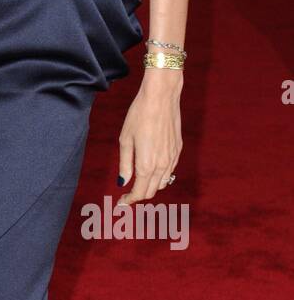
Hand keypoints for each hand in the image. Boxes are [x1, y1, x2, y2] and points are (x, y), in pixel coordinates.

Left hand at [115, 73, 182, 208]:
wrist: (161, 98)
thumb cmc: (139, 116)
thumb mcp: (125, 139)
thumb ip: (125, 164)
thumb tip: (123, 182)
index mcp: (147, 165)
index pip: (140, 192)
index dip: (130, 200)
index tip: (122, 202)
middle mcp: (162, 165)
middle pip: (152, 191)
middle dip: (140, 195)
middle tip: (127, 195)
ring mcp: (172, 158)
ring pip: (163, 183)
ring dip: (151, 186)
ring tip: (138, 183)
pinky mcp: (178, 150)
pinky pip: (170, 170)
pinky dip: (161, 176)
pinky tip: (151, 169)